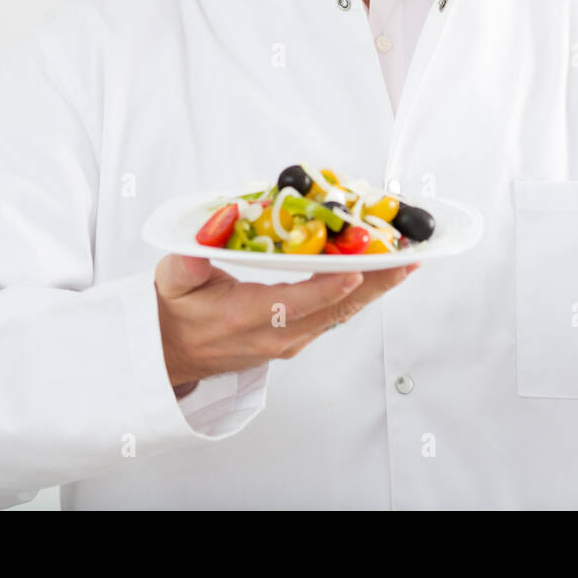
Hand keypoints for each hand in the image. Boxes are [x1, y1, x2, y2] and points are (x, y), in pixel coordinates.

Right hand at [154, 253, 418, 387]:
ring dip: (375, 289)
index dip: (325, 289)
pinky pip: (336, 317)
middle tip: (404, 261)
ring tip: (406, 262)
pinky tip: (383, 274)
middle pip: (332, 311)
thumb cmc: (176, 310)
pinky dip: (362, 294)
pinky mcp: (299, 339)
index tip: (354, 271)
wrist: (172, 352)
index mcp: (244, 318)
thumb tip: (215, 225)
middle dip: (372, 285)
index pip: (292, 304)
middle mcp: (274, 336)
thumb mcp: (172, 279)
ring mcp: (290, 342)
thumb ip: (190, 255)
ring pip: (341, 315)